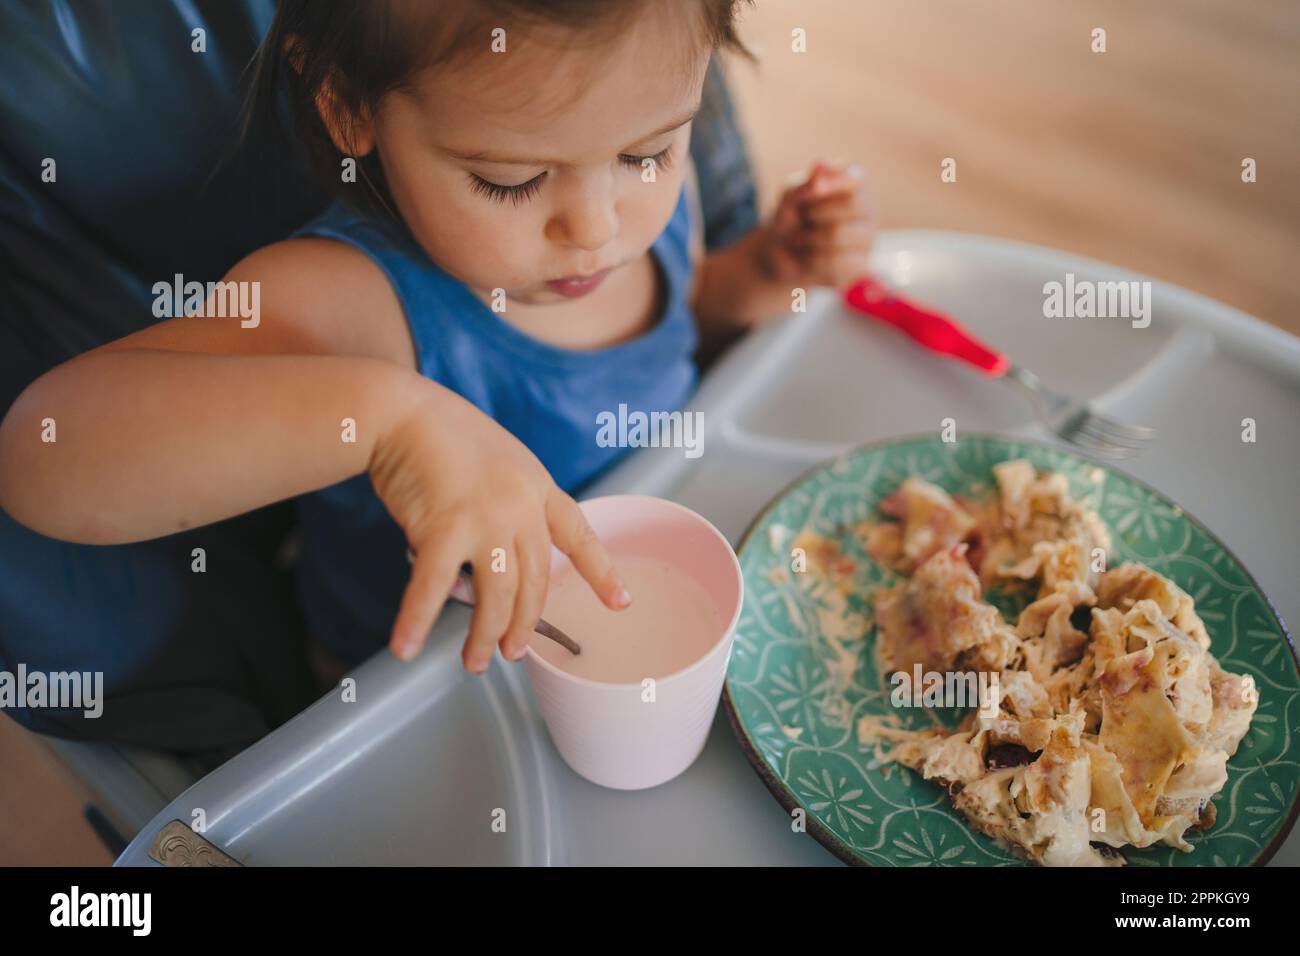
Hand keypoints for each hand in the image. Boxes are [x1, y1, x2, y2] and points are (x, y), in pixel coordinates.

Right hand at [369, 383, 629, 672]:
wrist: (402, 411)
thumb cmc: (440, 433)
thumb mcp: (495, 463)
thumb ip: (504, 509)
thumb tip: (485, 564)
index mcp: (537, 486)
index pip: (578, 534)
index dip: (600, 571)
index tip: (621, 602)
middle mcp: (521, 507)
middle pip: (535, 580)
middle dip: (525, 623)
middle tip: (514, 651)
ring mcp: (486, 519)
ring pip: (497, 596)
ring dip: (485, 636)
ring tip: (476, 662)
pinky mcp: (443, 529)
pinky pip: (433, 588)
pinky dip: (416, 621)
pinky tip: (406, 647)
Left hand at [755, 159, 876, 289]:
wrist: (781, 255)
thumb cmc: (791, 218)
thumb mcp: (789, 197)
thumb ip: (804, 183)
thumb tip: (820, 165)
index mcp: (855, 185)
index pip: (856, 177)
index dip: (835, 182)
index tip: (815, 188)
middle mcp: (867, 209)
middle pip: (850, 205)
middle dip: (815, 213)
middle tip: (802, 219)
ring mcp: (867, 239)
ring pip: (837, 234)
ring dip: (807, 238)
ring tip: (800, 239)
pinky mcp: (859, 265)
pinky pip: (832, 261)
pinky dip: (810, 260)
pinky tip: (808, 258)